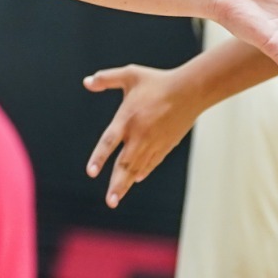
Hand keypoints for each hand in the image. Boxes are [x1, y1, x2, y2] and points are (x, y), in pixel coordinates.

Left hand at [83, 63, 191, 207]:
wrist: (190, 90)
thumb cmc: (158, 81)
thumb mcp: (130, 74)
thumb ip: (106, 79)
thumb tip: (86, 82)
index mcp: (127, 118)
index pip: (109, 141)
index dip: (99, 157)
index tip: (91, 173)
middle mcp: (139, 135)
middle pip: (124, 163)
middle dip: (116, 184)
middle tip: (110, 202)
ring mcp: (153, 142)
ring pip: (137, 167)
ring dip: (126, 184)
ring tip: (115, 199)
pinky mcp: (165, 145)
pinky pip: (151, 162)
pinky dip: (142, 172)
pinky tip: (136, 179)